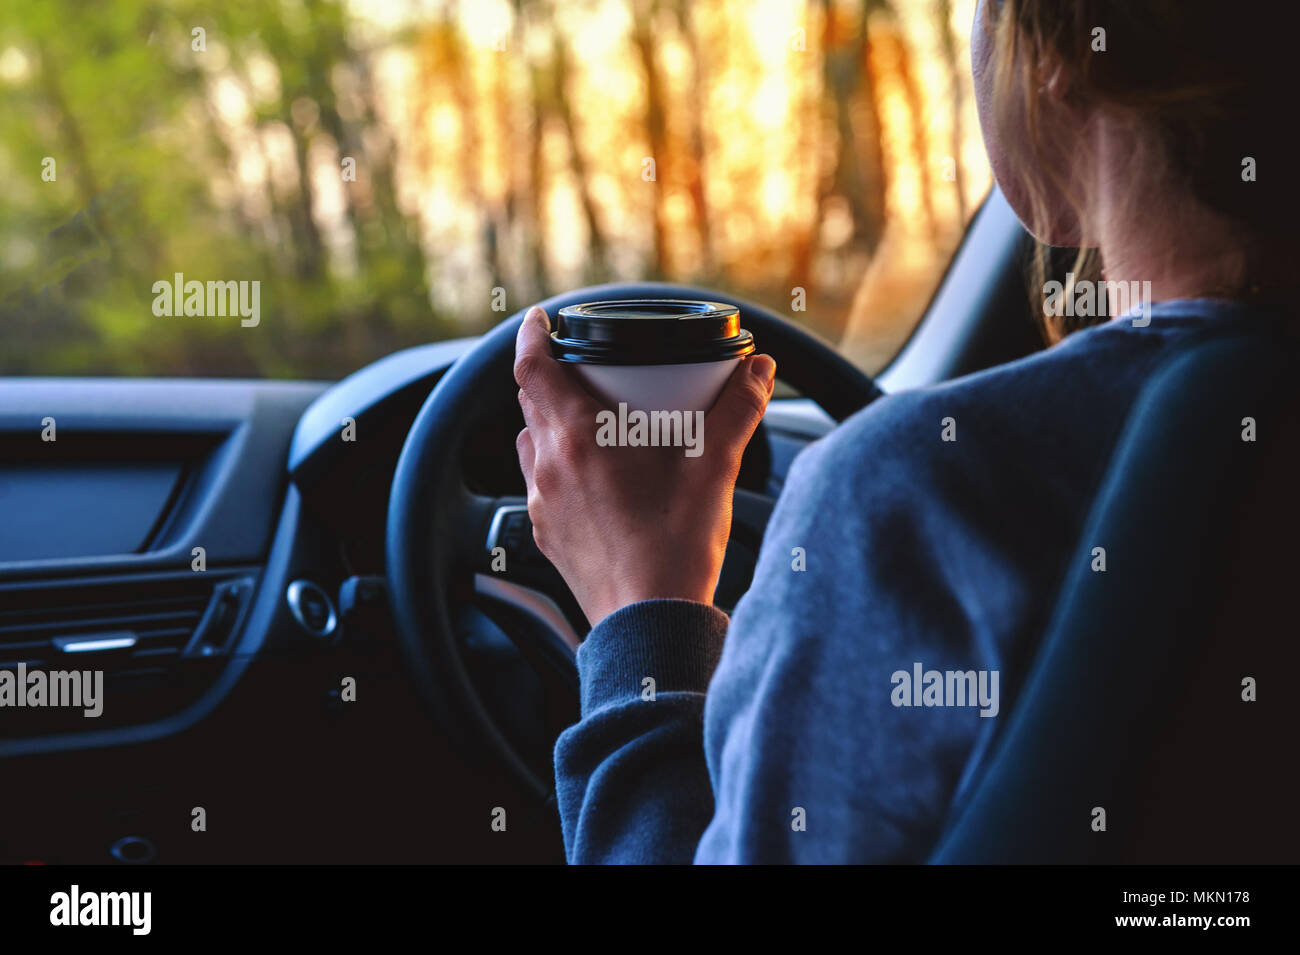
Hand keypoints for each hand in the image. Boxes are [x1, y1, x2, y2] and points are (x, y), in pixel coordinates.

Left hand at [513, 305, 776, 625]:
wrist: (650, 625)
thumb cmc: (675, 551)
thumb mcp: (713, 470)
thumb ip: (737, 411)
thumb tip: (759, 371)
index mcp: (578, 440)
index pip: (531, 369)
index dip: (531, 336)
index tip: (541, 320)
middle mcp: (550, 468)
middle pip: (531, 403)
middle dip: (553, 378)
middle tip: (587, 369)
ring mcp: (545, 504)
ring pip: (532, 444)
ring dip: (552, 423)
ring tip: (592, 422)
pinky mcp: (548, 535)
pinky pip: (542, 484)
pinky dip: (560, 465)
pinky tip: (596, 477)